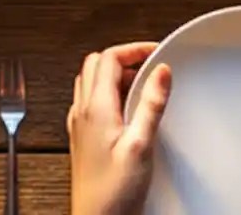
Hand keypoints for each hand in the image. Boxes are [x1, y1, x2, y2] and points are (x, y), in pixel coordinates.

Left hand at [68, 43, 172, 214]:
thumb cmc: (113, 192)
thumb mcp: (140, 145)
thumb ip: (151, 105)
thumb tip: (161, 72)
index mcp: (95, 108)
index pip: (108, 58)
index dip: (133, 49)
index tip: (155, 52)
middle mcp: (82, 112)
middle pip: (96, 65)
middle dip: (124, 58)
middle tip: (149, 65)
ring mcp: (79, 124)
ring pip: (91, 81)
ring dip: (114, 75)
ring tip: (141, 85)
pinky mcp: (82, 138)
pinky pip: (90, 101)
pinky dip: (108, 93)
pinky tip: (126, 109)